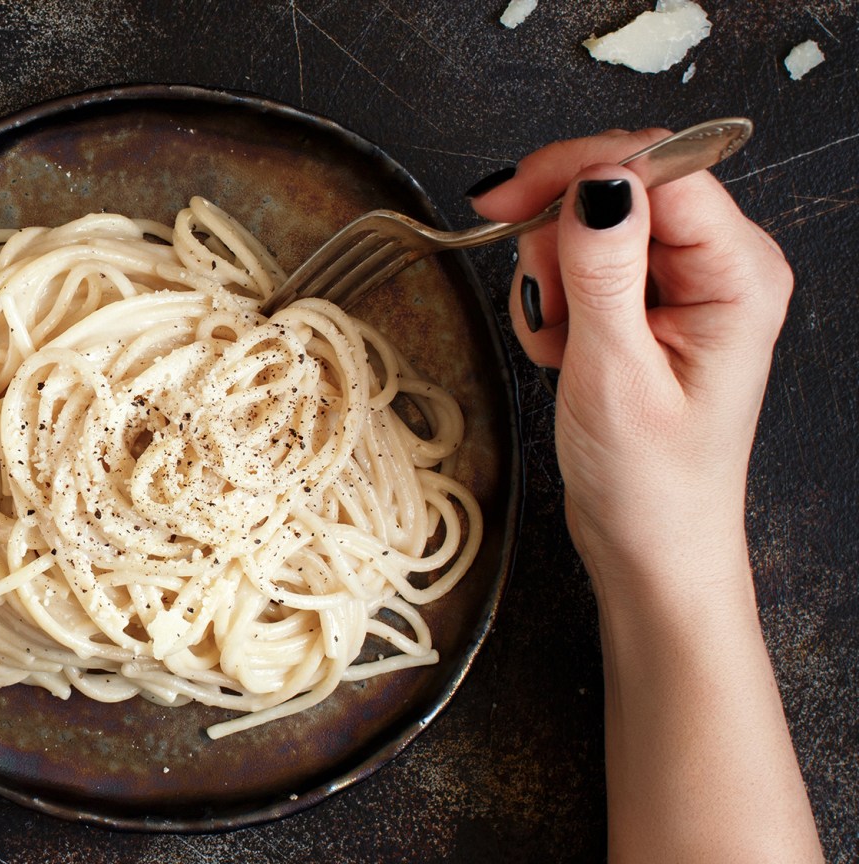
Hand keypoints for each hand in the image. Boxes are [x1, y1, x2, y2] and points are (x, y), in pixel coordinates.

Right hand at [468, 132, 822, 862]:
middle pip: (621, 184)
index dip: (578, 170)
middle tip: (539, 302)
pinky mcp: (648, 300)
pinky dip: (554, 300)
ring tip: (563, 346)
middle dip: (559, 235)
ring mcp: (684, 280)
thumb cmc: (650, 482)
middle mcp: (721, 263)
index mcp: (739, 273)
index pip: (661, 169)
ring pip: (590, 222)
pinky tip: (564, 351)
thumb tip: (595, 177)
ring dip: (553, 278)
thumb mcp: (614, 373)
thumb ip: (603, 268)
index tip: (505, 199)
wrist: (650, 546)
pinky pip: (581, 260)